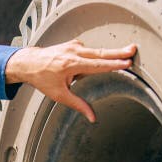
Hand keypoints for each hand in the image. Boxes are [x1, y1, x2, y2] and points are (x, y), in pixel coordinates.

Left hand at [5, 40, 136, 122]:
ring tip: (126, 53)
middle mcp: (73, 52)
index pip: (97, 64)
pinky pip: (88, 50)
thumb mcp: (58, 95)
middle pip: (101, 53)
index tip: (128, 62)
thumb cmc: (42, 79)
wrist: (27, 62)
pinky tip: (91, 62)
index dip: (114, 64)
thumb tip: (93, 117)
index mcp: (71, 64)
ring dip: (110, 53)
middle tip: (134, 49)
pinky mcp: (73, 44)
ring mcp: (73, 45)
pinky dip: (94, 56)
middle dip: (118, 52)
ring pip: (96, 51)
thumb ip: (78, 104)